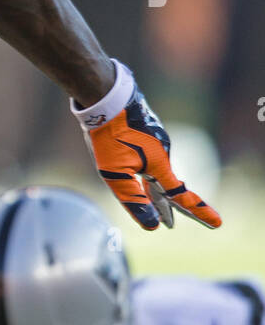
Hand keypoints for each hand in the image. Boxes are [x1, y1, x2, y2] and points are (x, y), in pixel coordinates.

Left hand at [74, 61, 220, 231]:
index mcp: (159, 165)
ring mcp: (156, 140)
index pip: (181, 196)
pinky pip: (149, 158)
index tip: (217, 223)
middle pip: (167, 186)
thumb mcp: (115, 174)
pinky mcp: (147, 132)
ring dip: (154, 189)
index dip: (199, 212)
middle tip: (170, 224)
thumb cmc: (109, 136)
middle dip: (168, 206)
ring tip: (153, 204)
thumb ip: (133, 199)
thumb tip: (151, 226)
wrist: (106, 98)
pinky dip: (147, 172)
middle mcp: (163, 153)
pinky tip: (139, 171)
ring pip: (156, 171)